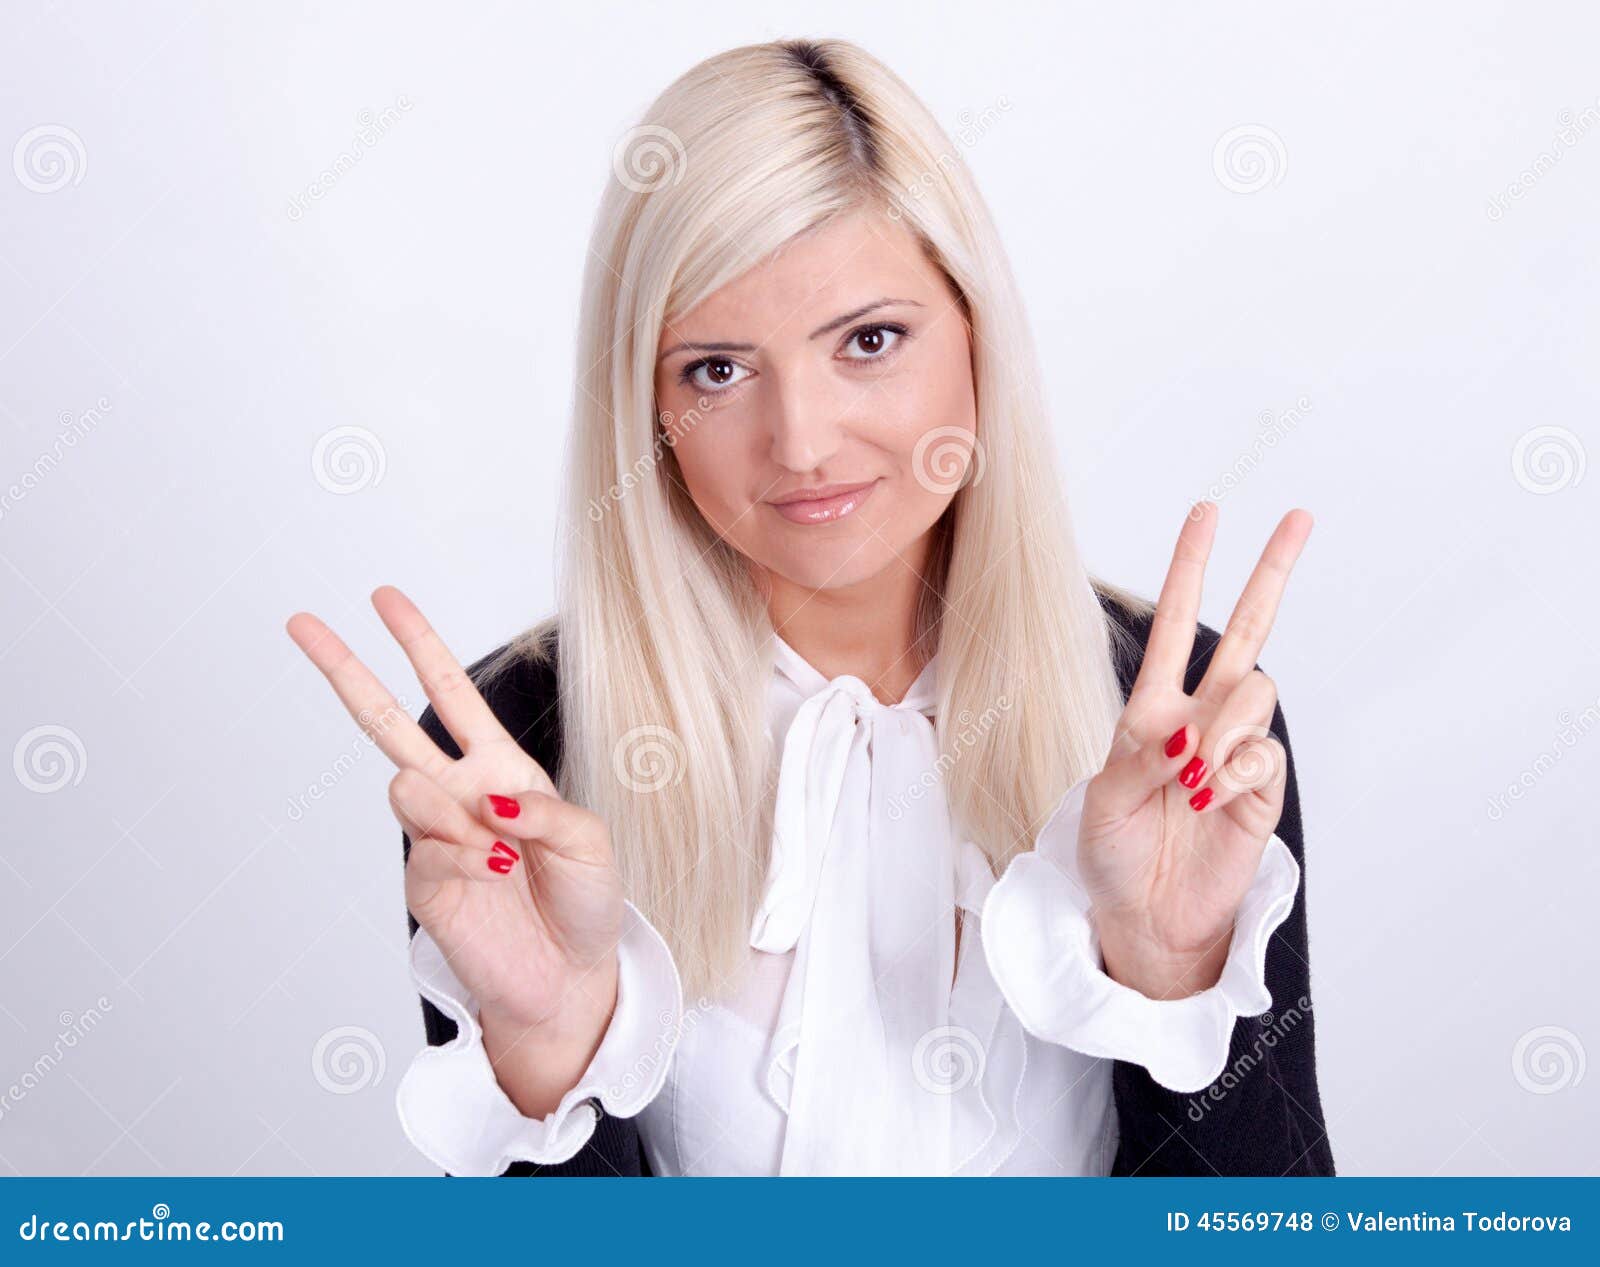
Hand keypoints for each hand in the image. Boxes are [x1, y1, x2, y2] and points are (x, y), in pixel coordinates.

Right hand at [286, 587, 623, 1110]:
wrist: (570, 976)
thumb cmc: (585, 902)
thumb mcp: (590, 841)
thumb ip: (543, 809)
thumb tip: (486, 800)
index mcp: (500, 768)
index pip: (451, 693)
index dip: (420, 643)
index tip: (383, 595)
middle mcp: (459, 793)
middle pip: (387, 720)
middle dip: (346, 669)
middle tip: (302, 622)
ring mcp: (436, 836)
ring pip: (404, 786)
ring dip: (451, 812)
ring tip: (498, 852)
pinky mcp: (423, 884)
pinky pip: (427, 850)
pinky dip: (466, 859)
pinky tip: (495, 878)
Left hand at [1078, 502, 1311, 999]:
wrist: (1145, 917)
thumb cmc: (1113, 855)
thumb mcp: (1104, 799)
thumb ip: (1144, 756)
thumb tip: (1192, 732)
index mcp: (1152, 709)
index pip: (1175, 625)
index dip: (1190, 569)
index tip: (1208, 512)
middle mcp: (1200, 719)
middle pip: (1245, 631)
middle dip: (1270, 573)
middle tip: (1300, 516)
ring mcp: (1235, 751)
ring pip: (1254, 692)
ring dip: (1222, 724)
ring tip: (1191, 776)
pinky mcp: (1261, 790)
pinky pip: (1263, 754)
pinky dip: (1233, 771)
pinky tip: (1209, 798)